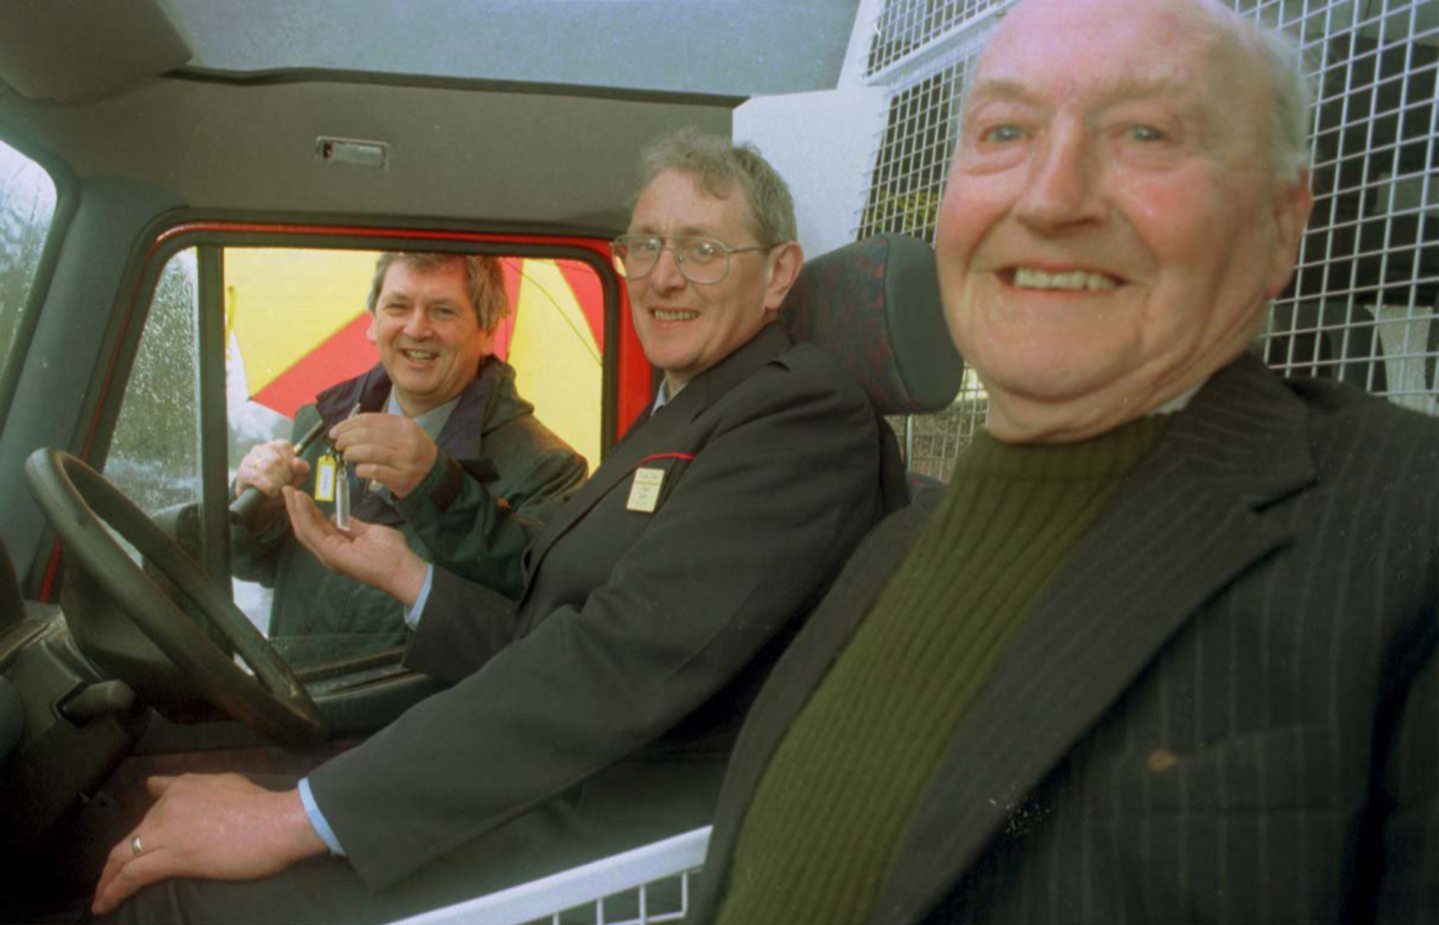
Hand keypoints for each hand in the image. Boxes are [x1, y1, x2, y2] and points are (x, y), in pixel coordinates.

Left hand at [91, 774, 324, 915]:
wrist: (278, 822)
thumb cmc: (264, 807)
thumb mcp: (230, 784)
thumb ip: (205, 787)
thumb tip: (190, 792)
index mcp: (185, 786)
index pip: (153, 802)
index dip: (141, 825)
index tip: (134, 839)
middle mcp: (168, 805)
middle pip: (132, 836)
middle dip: (116, 862)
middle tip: (109, 881)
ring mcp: (167, 830)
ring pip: (123, 856)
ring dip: (108, 879)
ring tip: (101, 898)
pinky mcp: (172, 856)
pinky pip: (132, 875)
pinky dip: (114, 890)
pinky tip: (105, 904)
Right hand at [235, 439, 310, 497]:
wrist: (264, 502)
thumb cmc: (282, 486)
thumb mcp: (298, 477)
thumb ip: (302, 468)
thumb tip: (296, 461)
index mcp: (276, 446)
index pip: (285, 447)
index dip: (290, 463)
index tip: (291, 474)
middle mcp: (261, 448)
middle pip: (277, 459)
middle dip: (284, 475)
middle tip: (284, 484)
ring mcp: (249, 459)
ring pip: (267, 467)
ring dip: (276, 481)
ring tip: (278, 488)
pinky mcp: (243, 471)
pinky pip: (256, 476)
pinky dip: (266, 486)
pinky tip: (270, 491)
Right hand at [284, 486, 427, 605]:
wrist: (402, 566)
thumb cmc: (391, 551)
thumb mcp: (370, 532)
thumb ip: (353, 526)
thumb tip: (338, 519)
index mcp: (338, 547)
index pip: (317, 526)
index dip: (308, 510)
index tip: (301, 494)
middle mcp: (329, 552)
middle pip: (307, 527)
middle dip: (296, 508)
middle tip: (288, 489)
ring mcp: (328, 554)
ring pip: (305, 529)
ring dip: (296, 509)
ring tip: (289, 491)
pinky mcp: (330, 554)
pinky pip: (312, 532)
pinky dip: (304, 516)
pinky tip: (299, 502)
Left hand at [329, 413, 437, 498]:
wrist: (433, 475)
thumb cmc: (412, 451)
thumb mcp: (403, 432)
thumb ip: (380, 427)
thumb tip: (347, 427)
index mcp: (405, 425)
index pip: (370, 420)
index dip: (348, 424)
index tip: (336, 431)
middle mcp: (406, 441)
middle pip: (367, 435)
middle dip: (346, 439)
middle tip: (338, 444)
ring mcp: (404, 461)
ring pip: (369, 452)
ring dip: (351, 453)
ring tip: (346, 455)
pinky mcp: (400, 478)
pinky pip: (373, 471)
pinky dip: (361, 469)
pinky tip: (359, 469)